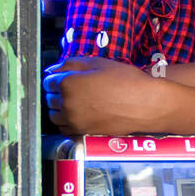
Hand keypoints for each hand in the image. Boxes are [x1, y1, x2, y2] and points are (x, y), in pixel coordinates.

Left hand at [43, 57, 169, 134]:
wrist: (146, 104)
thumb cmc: (125, 81)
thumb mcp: (97, 62)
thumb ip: (70, 63)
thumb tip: (53, 68)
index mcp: (68, 83)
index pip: (48, 81)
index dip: (56, 77)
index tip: (64, 77)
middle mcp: (67, 104)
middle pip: (50, 98)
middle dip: (57, 92)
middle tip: (72, 88)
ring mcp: (74, 120)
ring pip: (55, 115)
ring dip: (60, 108)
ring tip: (75, 101)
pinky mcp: (83, 132)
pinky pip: (65, 128)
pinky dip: (67, 122)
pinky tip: (78, 114)